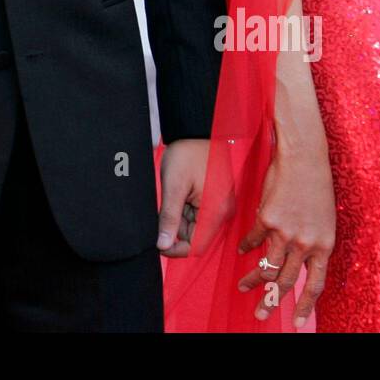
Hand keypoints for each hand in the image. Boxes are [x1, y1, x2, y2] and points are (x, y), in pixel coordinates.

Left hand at [157, 139, 208, 257]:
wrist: (197, 130)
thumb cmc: (187, 153)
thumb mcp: (173, 187)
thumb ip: (169, 218)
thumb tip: (162, 245)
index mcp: (216, 212)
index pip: (196, 246)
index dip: (175, 249)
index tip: (157, 241)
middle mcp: (222, 212)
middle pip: (194, 236)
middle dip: (175, 227)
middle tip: (162, 207)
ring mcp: (219, 205)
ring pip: (194, 225)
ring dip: (179, 216)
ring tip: (173, 194)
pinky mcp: (214, 199)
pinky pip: (197, 213)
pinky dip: (184, 208)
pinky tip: (178, 192)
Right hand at [237, 141, 335, 327]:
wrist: (304, 158)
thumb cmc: (316, 186)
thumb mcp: (322, 220)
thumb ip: (310, 242)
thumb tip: (296, 259)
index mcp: (324, 245)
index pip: (315, 284)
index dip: (305, 306)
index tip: (297, 323)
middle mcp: (305, 243)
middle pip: (286, 281)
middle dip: (272, 301)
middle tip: (261, 314)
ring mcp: (285, 232)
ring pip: (266, 266)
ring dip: (253, 280)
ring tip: (242, 287)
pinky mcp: (266, 218)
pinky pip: (253, 239)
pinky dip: (247, 246)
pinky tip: (242, 250)